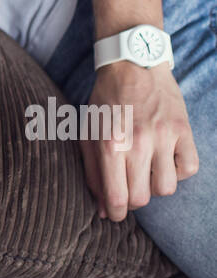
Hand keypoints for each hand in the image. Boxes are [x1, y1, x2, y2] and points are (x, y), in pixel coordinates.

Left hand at [78, 60, 198, 220]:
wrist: (132, 62)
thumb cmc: (106, 100)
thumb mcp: (89, 132)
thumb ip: (92, 172)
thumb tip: (103, 210)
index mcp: (109, 143)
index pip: (117, 198)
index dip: (116, 214)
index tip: (116, 213)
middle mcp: (137, 142)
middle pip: (141, 198)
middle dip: (133, 200)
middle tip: (129, 186)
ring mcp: (163, 135)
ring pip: (166, 188)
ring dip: (156, 185)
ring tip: (147, 169)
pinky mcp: (183, 129)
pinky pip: (189, 169)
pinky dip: (178, 171)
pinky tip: (166, 159)